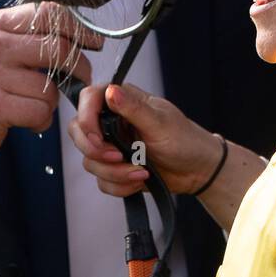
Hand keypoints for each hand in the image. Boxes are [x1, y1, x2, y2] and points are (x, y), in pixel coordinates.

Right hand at [0, 2, 100, 172]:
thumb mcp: (2, 49)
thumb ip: (34, 36)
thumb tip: (84, 31)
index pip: (48, 13)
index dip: (79, 28)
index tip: (95, 42)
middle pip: (58, 49)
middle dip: (79, 68)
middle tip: (80, 80)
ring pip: (51, 87)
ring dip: (52, 103)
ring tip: (35, 106)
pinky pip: (39, 111)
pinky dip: (41, 121)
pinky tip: (27, 121)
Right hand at [69, 82, 223, 198]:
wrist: (197, 170)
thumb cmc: (184, 139)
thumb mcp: (160, 123)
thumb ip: (133, 108)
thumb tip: (112, 91)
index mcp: (123, 101)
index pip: (89, 99)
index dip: (86, 118)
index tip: (97, 138)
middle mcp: (112, 121)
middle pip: (79, 132)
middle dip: (95, 151)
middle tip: (117, 157)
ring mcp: (112, 145)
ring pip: (90, 161)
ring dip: (114, 172)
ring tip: (141, 172)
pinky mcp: (115, 168)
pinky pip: (102, 181)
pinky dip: (119, 185)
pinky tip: (140, 180)